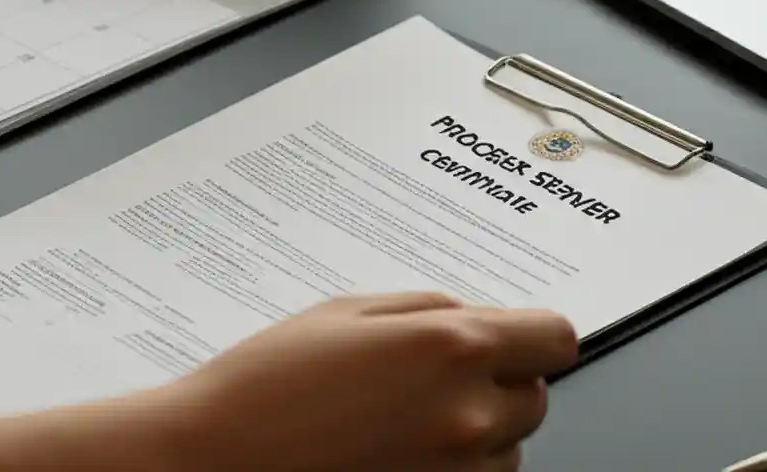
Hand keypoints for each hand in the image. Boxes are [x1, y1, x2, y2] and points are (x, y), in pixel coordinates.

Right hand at [165, 292, 579, 471]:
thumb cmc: (267, 384)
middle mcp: (466, 415)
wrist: (210, 461)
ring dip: (480, 429)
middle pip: (536, 397)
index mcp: (452, 347)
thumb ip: (432, 309)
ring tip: (407, 416)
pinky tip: (398, 448)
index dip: (535, 335)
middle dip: (501, 381)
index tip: (520, 338)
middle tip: (440, 375)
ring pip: (510, 448)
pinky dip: (455, 466)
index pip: (556, 339)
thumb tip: (479, 318)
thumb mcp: (350, 311)